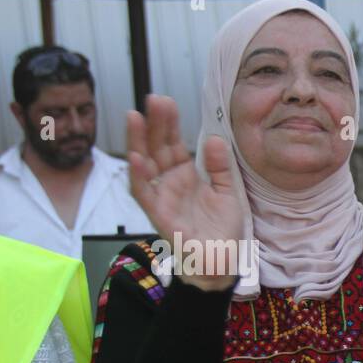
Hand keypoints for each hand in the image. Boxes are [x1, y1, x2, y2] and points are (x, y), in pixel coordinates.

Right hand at [126, 94, 242, 289]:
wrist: (221, 263)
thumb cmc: (221, 230)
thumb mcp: (227, 192)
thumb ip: (220, 167)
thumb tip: (215, 139)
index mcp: (185, 175)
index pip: (172, 143)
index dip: (169, 123)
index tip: (167, 101)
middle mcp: (169, 183)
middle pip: (157, 148)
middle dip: (154, 124)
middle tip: (154, 99)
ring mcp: (162, 198)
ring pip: (144, 165)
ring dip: (138, 141)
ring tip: (135, 117)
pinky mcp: (160, 216)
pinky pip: (145, 194)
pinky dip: (139, 176)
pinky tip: (136, 157)